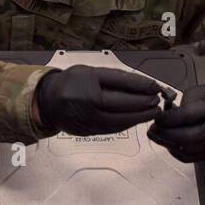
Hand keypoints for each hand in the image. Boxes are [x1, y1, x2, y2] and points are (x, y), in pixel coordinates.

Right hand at [34, 65, 162, 135]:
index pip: (121, 83)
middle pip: (124, 104)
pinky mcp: (90, 131)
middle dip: (144, 103)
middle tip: (157, 100)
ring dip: (140, 116)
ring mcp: (88, 120)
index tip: (155, 86)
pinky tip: (136, 118)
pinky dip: (128, 123)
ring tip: (152, 111)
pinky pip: (114, 128)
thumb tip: (142, 85)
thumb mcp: (90, 72)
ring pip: (121, 120)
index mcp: (88, 83)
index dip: (142, 85)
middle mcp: (88, 102)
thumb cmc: (70, 83)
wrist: (47, 101)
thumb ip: (115, 78)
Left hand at [147, 82, 204, 162]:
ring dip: (167, 144)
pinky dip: (176, 152)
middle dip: (164, 134)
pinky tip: (169, 143)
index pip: (186, 117)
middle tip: (151, 129)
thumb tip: (165, 116)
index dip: (167, 118)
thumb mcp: (201, 90)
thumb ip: (183, 103)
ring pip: (186, 151)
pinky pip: (191, 158)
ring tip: (157, 135)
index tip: (156, 116)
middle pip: (185, 138)